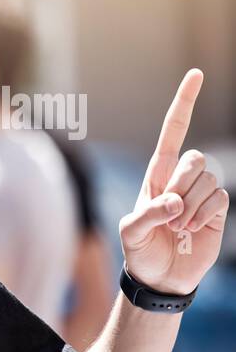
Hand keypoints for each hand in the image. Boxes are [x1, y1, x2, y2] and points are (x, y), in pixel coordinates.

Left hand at [120, 69, 228, 295]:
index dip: (184, 104)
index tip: (196, 74)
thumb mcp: (131, 232)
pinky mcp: (217, 210)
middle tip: (168, 213)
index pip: (173, 131)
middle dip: (181, 185)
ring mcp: (201, 193)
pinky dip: (204, 214)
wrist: (159, 277)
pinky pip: (220, 198)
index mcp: (157, 174)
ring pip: (209, 179)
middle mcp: (181, 179)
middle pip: (194, 159)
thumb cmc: (139, 251)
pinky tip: (192, 229)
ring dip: (191, 206)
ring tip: (177, 227)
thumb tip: (175, 202)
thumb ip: (149, 214)